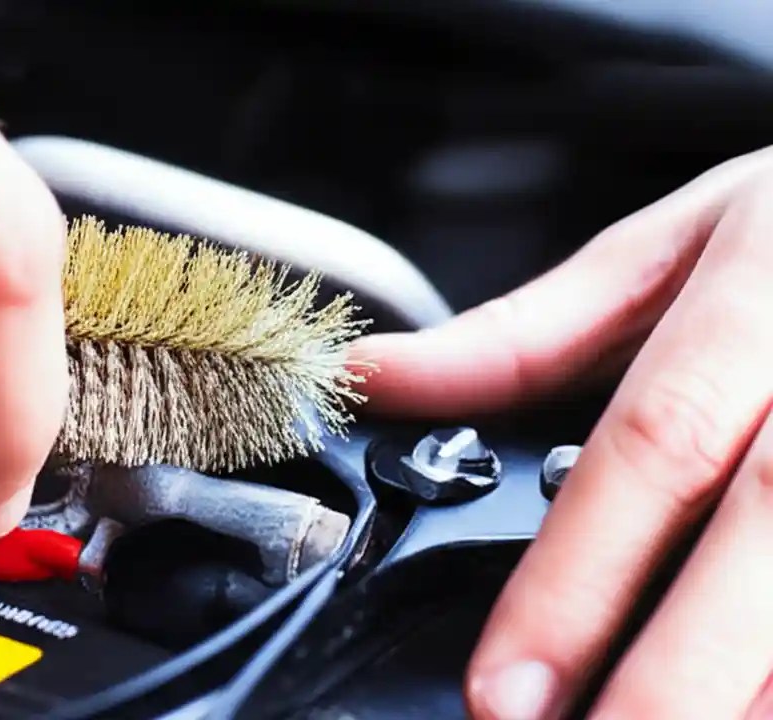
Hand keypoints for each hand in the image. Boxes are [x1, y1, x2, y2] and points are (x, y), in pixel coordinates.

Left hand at [352, 145, 772, 718]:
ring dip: (755, 696)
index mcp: (761, 291)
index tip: (507, 689)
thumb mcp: (674, 248)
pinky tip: (754, 712)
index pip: (652, 448)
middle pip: (765, 539)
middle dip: (674, 679)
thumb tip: (381, 377)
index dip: (575, 581)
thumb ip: (526, 333)